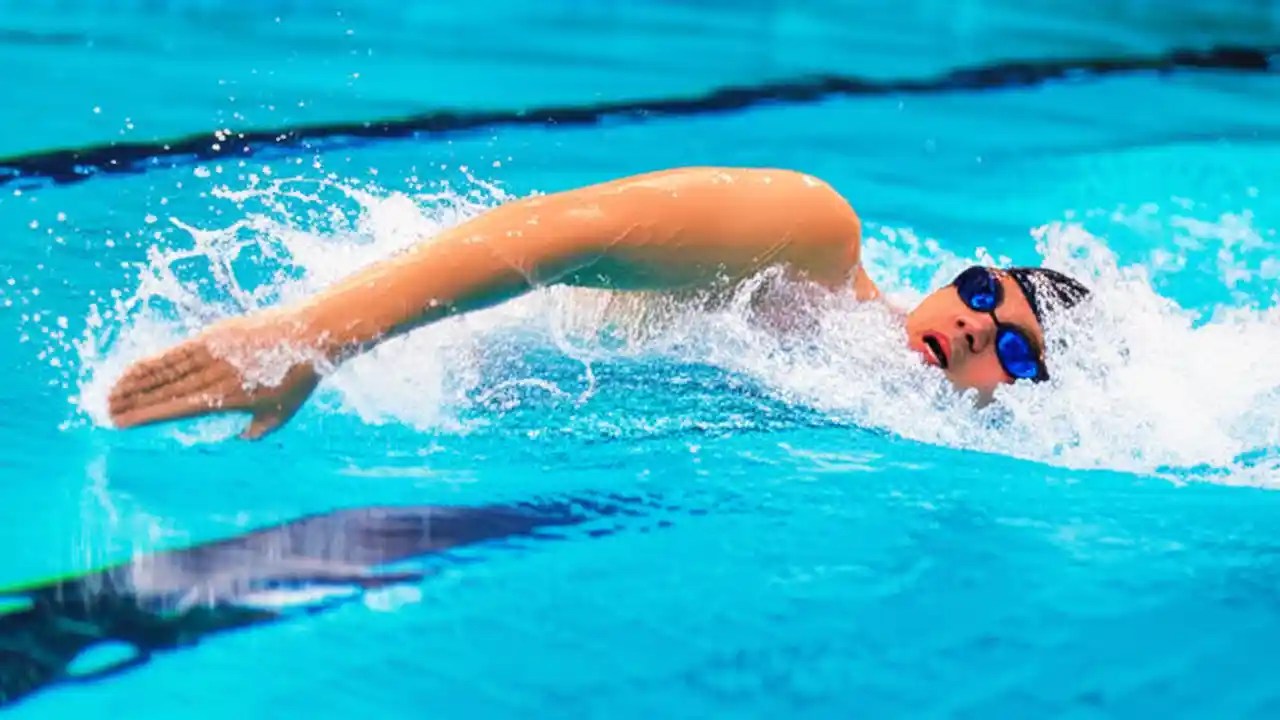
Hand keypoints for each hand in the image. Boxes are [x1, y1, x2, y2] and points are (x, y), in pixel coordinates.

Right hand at [108, 309, 323, 439]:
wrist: (312, 333)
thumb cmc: (300, 376)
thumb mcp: (284, 411)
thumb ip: (260, 429)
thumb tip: (242, 439)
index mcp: (227, 398)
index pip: (176, 408)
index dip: (146, 415)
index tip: (122, 422)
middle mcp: (215, 376)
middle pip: (164, 390)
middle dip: (132, 401)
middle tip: (106, 410)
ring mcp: (214, 353)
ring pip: (165, 369)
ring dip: (136, 380)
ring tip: (112, 392)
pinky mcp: (216, 334)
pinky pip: (179, 350)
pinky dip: (155, 360)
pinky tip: (137, 368)